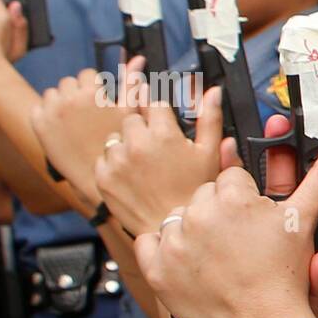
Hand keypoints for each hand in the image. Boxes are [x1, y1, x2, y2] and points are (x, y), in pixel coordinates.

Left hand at [31, 58, 143, 205]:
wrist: (96, 179)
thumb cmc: (118, 146)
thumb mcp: (129, 115)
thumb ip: (131, 84)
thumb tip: (137, 58)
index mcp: (92, 93)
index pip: (88, 75)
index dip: (95, 91)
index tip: (100, 106)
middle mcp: (70, 98)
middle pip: (69, 82)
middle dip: (77, 94)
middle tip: (87, 116)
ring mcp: (51, 111)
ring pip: (53, 93)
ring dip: (61, 103)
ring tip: (74, 123)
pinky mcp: (38, 124)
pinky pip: (38, 107)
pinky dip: (47, 115)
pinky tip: (61, 128)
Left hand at [94, 67, 223, 236]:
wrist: (172, 226)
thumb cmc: (194, 191)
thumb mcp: (209, 154)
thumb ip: (211, 119)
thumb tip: (214, 91)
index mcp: (164, 134)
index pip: (153, 102)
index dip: (157, 110)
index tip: (159, 118)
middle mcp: (137, 143)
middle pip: (131, 117)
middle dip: (142, 128)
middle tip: (155, 148)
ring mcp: (117, 159)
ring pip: (115, 137)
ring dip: (126, 144)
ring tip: (143, 164)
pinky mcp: (103, 175)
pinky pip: (104, 157)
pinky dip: (114, 163)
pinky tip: (132, 176)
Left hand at [134, 135, 317, 317]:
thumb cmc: (286, 274)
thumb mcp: (304, 222)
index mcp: (233, 197)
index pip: (230, 181)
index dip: (244, 202)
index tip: (253, 226)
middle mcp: (199, 214)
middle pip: (202, 197)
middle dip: (217, 215)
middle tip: (238, 244)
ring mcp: (175, 242)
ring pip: (177, 217)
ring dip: (191, 231)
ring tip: (217, 256)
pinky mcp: (157, 268)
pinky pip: (149, 241)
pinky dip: (164, 251)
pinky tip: (190, 264)